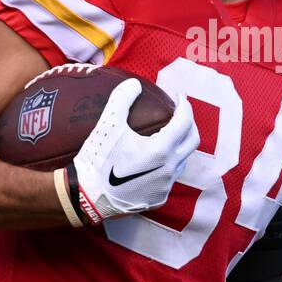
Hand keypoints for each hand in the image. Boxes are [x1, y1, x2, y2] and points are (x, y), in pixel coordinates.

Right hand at [65, 78, 197, 224]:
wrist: (88, 196)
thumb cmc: (98, 160)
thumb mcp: (107, 125)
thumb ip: (122, 99)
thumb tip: (134, 84)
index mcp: (161, 150)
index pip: (185, 121)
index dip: (184, 104)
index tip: (178, 96)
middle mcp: (169, 168)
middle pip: (192, 140)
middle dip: (189, 122)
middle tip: (178, 112)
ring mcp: (166, 185)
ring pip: (183, 159)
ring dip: (179, 144)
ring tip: (167, 134)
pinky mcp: (159, 197)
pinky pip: (171, 176)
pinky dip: (168, 163)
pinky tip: (155, 158)